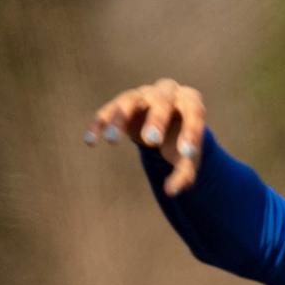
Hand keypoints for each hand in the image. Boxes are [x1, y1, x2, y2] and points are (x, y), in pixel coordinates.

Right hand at [87, 78, 207, 194]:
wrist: (165, 120)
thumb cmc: (180, 137)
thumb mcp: (187, 154)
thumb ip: (185, 172)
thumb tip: (171, 192)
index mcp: (190, 102)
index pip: (194, 112)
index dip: (191, 131)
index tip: (186, 153)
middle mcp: (166, 93)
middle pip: (162, 100)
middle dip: (157, 119)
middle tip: (151, 140)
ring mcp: (142, 95)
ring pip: (129, 100)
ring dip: (120, 119)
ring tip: (112, 141)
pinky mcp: (121, 102)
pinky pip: (108, 109)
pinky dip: (99, 123)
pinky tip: (90, 141)